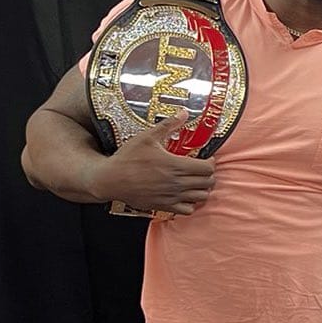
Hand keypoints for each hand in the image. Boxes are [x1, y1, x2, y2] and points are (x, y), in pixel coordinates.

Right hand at [87, 110, 215, 213]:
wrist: (110, 180)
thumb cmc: (128, 158)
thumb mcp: (147, 137)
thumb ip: (168, 125)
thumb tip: (184, 112)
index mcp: (176, 165)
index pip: (208, 169)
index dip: (211, 163)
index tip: (206, 159)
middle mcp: (177, 183)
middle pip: (208, 183)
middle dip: (209, 175)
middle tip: (202, 170)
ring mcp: (172, 196)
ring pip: (201, 197)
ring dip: (202, 189)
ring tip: (195, 182)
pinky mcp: (164, 206)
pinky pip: (188, 210)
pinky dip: (191, 203)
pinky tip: (185, 195)